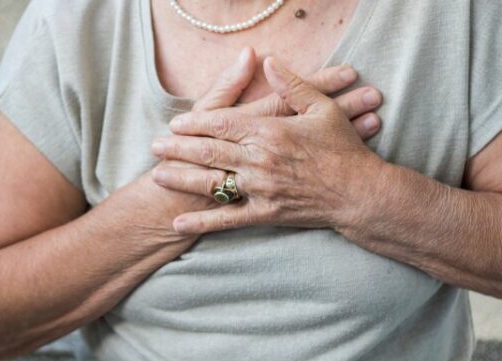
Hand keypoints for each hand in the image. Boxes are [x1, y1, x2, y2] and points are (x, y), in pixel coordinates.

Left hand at [150, 57, 384, 233]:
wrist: (361, 194)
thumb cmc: (343, 149)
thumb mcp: (321, 108)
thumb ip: (291, 85)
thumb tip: (267, 61)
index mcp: (269, 131)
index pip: (221, 124)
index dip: (194, 123)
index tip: (175, 123)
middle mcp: (259, 160)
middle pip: (208, 151)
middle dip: (177, 148)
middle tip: (154, 147)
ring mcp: (260, 189)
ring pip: (211, 182)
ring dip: (181, 179)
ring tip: (156, 176)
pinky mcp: (265, 213)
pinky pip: (227, 220)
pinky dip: (201, 222)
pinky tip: (178, 224)